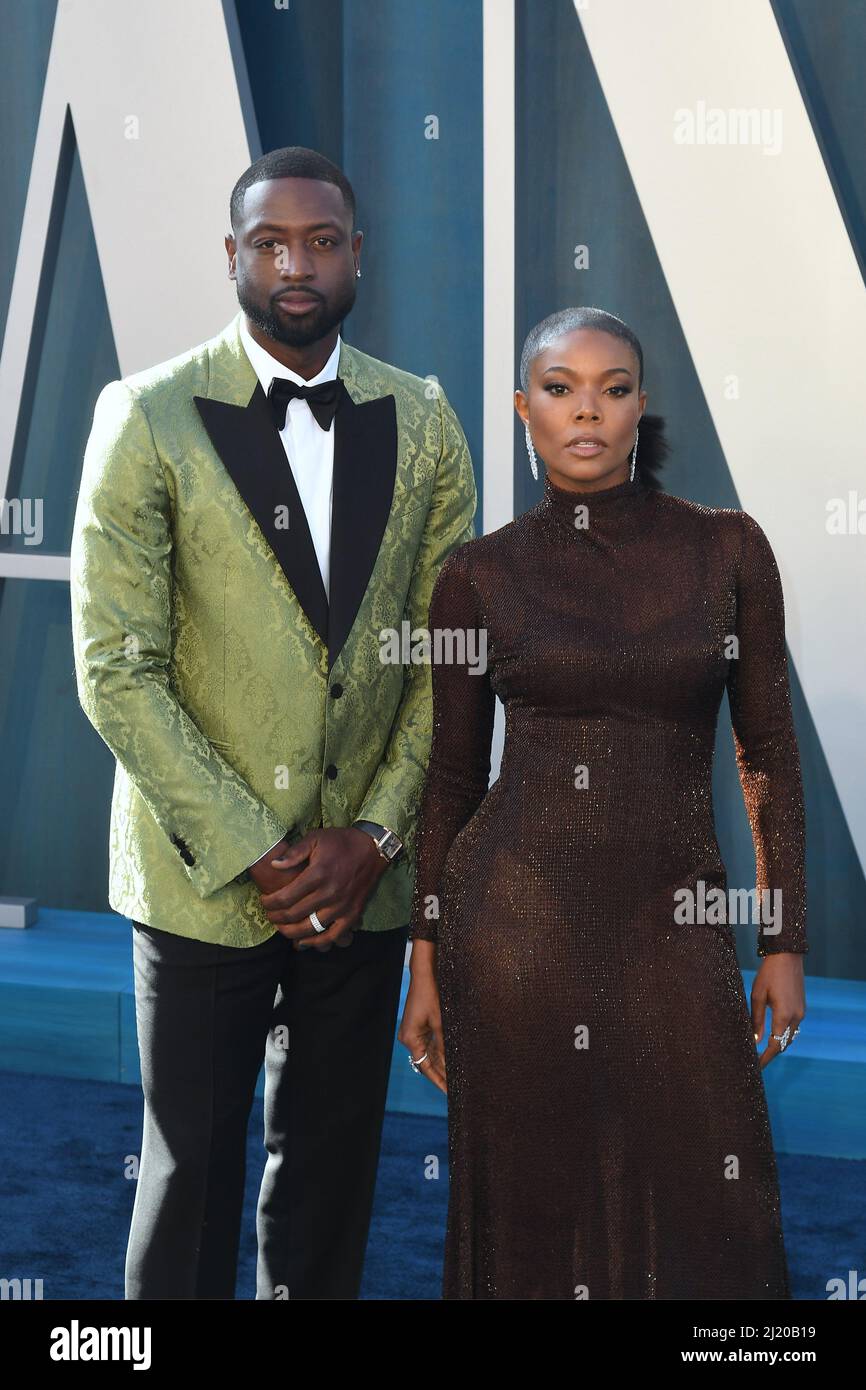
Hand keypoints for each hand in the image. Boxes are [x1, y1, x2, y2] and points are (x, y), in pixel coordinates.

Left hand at [254, 826, 387, 951]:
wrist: (372, 849)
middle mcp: (329, 893)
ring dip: (291, 932)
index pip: (285, 897)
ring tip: (282, 928)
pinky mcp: (353, 914)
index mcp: (318, 874)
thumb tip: (274, 865)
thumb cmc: (341, 842)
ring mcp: (342, 906)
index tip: (264, 901)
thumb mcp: (316, 838)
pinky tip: (303, 942)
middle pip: (294, 915)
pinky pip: (332, 936)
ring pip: (310, 928)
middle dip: (276, 918)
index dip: (269, 903)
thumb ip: (294, 853)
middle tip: (270, 915)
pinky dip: (316, 942)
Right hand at [398, 946, 446, 1092]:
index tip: (450, 1093)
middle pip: (426, 1062)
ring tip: (455, 1077)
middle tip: (456, 1088)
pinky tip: (450, 1060)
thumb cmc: (431, 995)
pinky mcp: (418, 1026)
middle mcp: (408, 1038)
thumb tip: (451, 1065)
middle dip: (441, 1074)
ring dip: (441, 1063)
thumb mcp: (440, 1022)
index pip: (426, 1067)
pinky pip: (429, 1044)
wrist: (424, 974)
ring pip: (429, 1054)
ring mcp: (412, 1032)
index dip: (439, 1081)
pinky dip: (439, 1052)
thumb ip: (444, 1045)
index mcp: (410, 1039)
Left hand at [751, 952, 805, 1068]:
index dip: (766, 1058)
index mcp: (784, 1016)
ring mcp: (801, 1012)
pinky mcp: (802, 1007)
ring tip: (763, 1050)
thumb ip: (757, 1020)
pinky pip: (793, 1027)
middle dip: (772, 1054)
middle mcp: (796, 1017)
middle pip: (784, 1043)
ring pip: (790, 1036)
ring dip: (778, 1044)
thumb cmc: (768, 974)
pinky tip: (773, 1034)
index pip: (775, 1045)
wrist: (787, 957)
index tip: (756, 1066)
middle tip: (757, 1060)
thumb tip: (756, 1041)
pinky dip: (784, 1034)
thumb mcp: (757, 996)